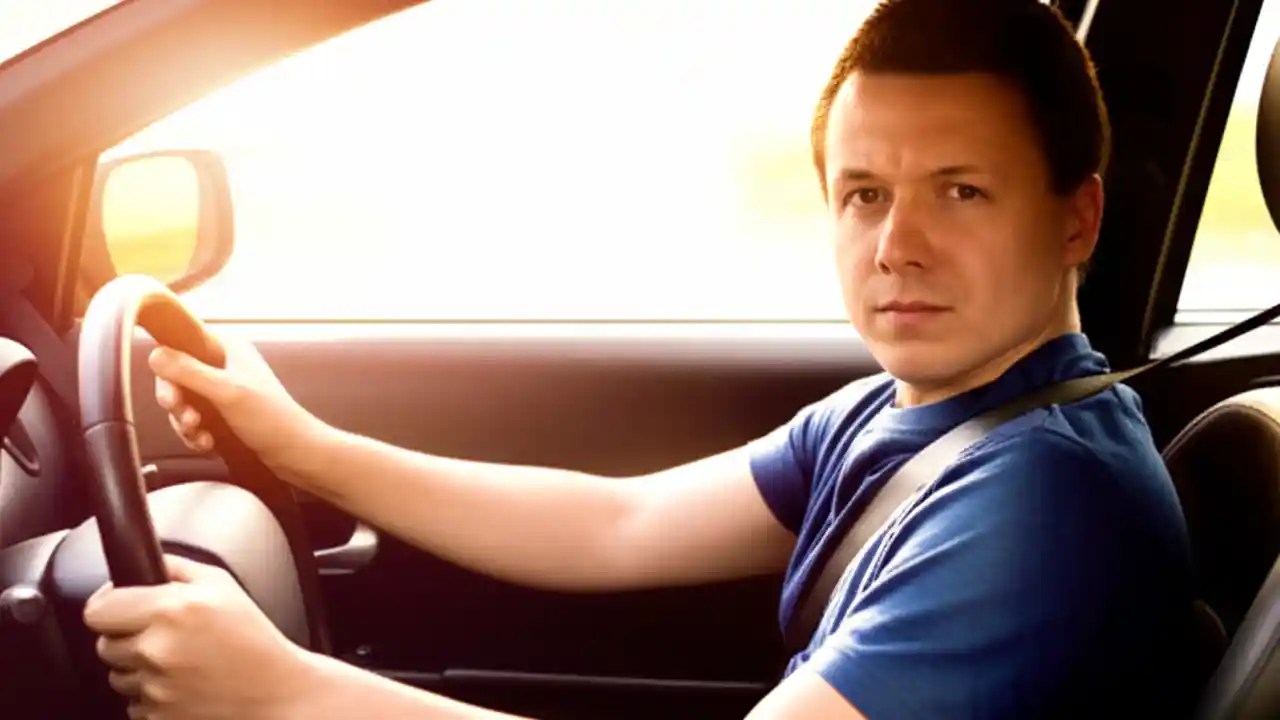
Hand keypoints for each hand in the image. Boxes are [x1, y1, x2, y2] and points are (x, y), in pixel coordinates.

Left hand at [83, 555, 317, 719]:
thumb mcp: (222, 585)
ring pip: (117, 676)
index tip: (120, 607)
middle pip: (104, 644)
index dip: (108, 605)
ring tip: (177, 661)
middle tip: (161, 635)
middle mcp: (156, 649)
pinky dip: (151, 695)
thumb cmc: (253, 637)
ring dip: (138, 669)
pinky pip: (134, 703)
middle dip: (126, 638)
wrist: (275, 690)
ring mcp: (155, 688)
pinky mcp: (157, 716)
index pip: (97, 610)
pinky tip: (182, 684)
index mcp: (170, 610)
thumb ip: (176, 567)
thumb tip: (142, 562)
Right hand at [151, 333, 322, 472]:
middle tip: (185, 419)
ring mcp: (222, 389)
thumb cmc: (269, 417)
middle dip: (176, 402)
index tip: (172, 394)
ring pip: (184, 403)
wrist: (295, 451)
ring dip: (185, 423)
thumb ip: (189, 372)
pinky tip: (208, 445)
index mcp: (227, 347)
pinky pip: (195, 420)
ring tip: (200, 436)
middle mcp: (222, 364)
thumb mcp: (226, 391)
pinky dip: (196, 434)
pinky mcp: (222, 413)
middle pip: (176, 377)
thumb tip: (154, 354)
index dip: (168, 367)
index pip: (181, 343)